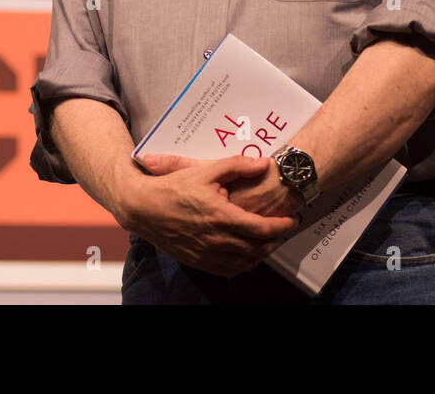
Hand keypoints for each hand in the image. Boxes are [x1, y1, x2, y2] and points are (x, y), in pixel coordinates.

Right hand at [119, 154, 299, 277]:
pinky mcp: (197, 261)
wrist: (142, 208)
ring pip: (245, 263)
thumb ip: (237, 165)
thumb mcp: (205, 170)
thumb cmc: (173, 187)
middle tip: (284, 230)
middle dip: (276, 241)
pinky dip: (243, 264)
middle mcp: (216, 239)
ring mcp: (206, 254)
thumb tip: (264, 163)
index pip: (262, 228)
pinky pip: (228, 270)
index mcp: (221, 216)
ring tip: (269, 241)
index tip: (292, 220)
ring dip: (262, 254)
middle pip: (258, 248)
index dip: (282, 226)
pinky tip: (246, 253)